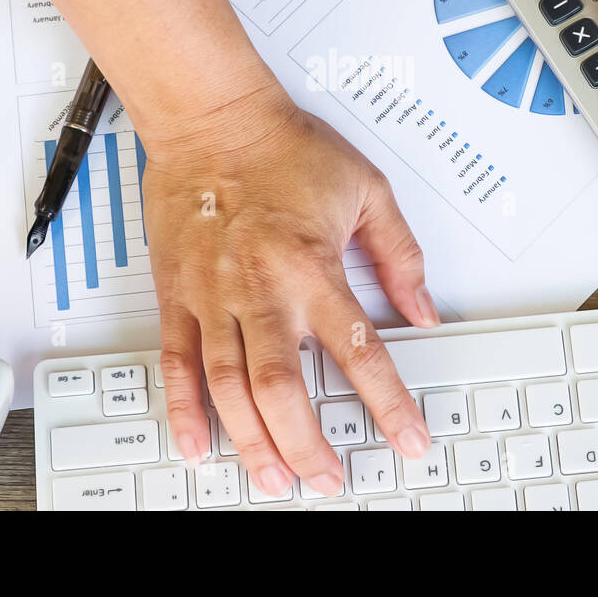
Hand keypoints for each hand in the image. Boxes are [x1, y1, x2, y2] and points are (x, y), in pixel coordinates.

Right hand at [136, 85, 435, 497]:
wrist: (212, 117)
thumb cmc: (284, 146)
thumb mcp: (367, 190)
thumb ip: (399, 256)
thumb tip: (421, 308)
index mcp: (312, 267)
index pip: (359, 354)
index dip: (388, 405)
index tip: (407, 439)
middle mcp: (260, 290)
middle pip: (283, 390)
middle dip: (307, 446)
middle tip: (326, 479)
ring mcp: (212, 296)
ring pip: (228, 388)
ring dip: (251, 442)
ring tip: (272, 478)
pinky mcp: (175, 294)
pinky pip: (176, 362)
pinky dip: (183, 408)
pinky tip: (195, 442)